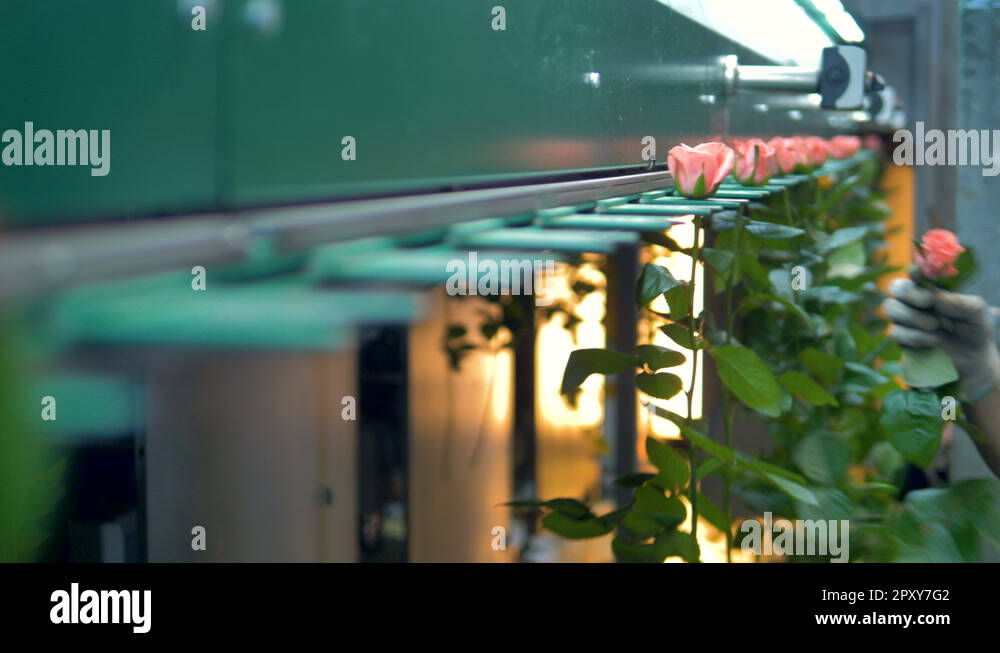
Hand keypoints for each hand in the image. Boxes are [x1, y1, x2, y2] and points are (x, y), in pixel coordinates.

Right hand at [884, 275, 999, 401]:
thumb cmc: (974, 329)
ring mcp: (906, 319)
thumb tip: (935, 298)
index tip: (920, 274)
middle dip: (908, 293)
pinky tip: (933, 341)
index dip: (914, 270)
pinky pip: (896, 332)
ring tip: (935, 326)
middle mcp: (915, 300)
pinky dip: (915, 336)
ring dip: (912, 317)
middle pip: (895, 287)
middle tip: (927, 301)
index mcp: (932, 288)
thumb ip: (958, 301)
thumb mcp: (976, 312)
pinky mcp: (902, 338)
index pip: (917, 272)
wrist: (972, 359)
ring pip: (891, 309)